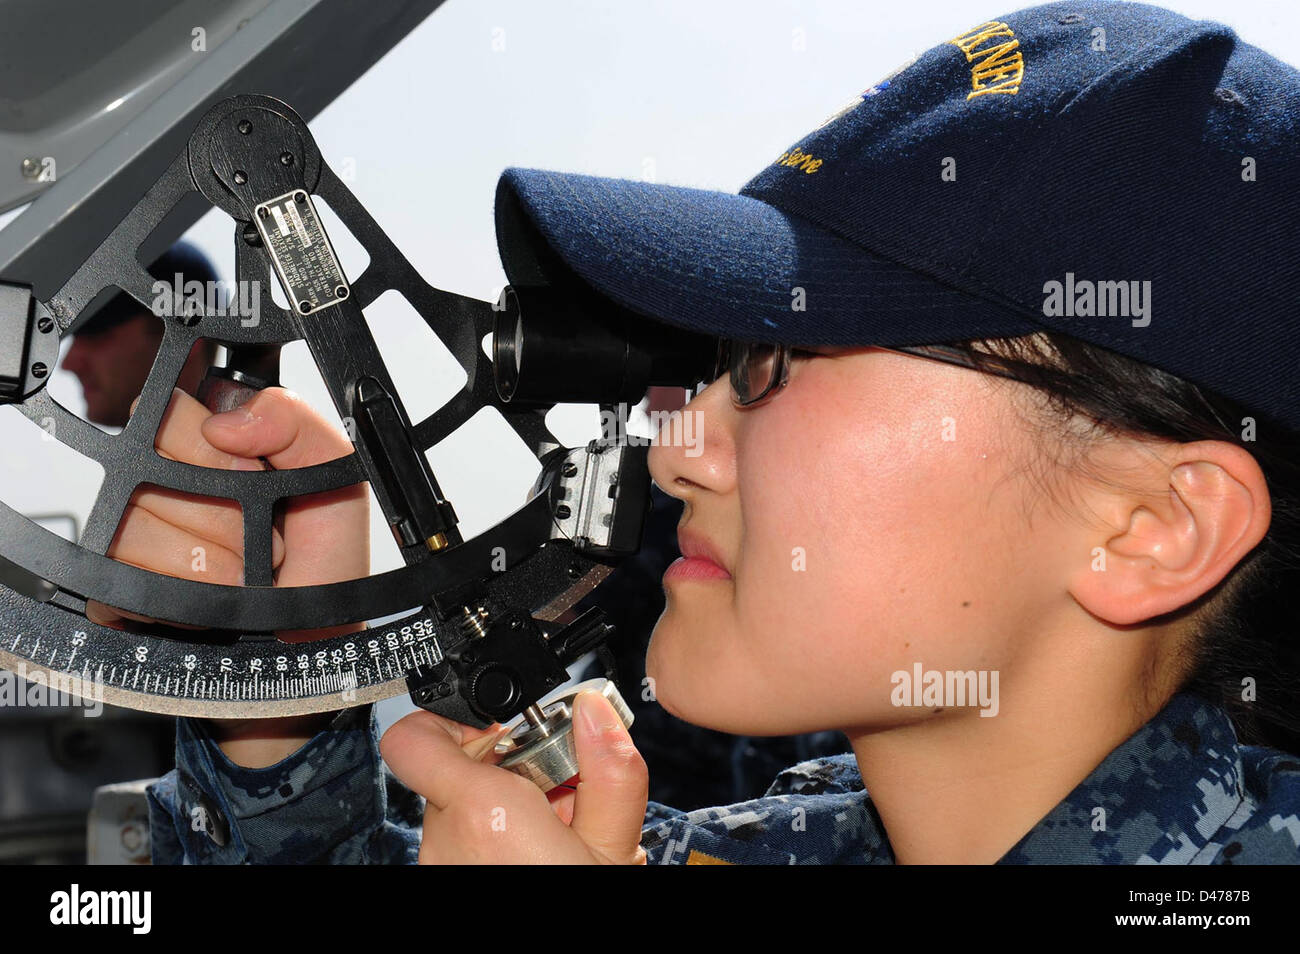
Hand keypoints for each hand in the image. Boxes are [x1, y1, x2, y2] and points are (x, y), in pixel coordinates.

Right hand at [86, 386, 369, 765]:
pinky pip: (123, 571)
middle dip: (221, 505)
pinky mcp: (113, 587)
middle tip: (258, 537)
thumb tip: (230, 417)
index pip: (178, 406)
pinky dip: (181, 593)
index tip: (258, 479)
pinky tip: (211, 602)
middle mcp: (169, 486)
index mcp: (219, 451)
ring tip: (241, 576)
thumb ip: (302, 426)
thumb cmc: (322, 576)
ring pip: (138, 516)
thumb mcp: (340, 490)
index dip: (220, 445)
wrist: (306, 663)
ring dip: (208, 559)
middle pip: (151, 455)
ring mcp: (136, 536)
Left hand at [380, 691, 648, 863]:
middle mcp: (445, 838)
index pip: (412, 738)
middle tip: (560, 788)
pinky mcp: (441, 887)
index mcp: (483, 811)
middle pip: (456, 772)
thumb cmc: (580, 905)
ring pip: (460, 811)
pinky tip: (541, 857)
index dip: (448, 721)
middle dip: (509, 770)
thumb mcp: (614, 846)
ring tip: (558, 831)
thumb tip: (595, 710)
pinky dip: (496, 841)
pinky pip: (461, 846)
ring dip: (506, 808)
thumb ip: (608, 766)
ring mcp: (439, 868)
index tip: (500, 729)